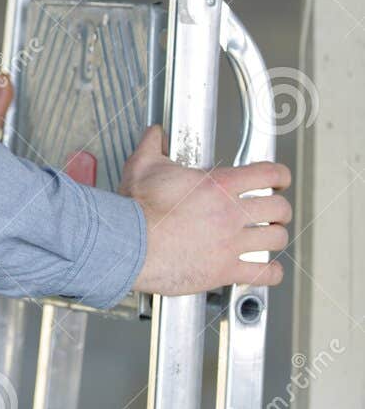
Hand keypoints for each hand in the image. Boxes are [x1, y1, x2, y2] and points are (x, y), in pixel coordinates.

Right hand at [121, 124, 290, 295]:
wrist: (128, 243)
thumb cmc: (135, 209)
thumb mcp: (143, 166)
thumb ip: (154, 146)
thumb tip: (155, 134)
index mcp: (218, 186)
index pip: (268, 174)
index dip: (280, 175)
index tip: (279, 179)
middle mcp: (230, 214)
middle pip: (279, 208)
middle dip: (280, 209)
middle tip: (276, 210)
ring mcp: (229, 243)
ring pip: (275, 239)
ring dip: (275, 237)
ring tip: (270, 236)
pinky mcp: (223, 270)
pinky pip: (262, 273)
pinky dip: (270, 272)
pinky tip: (267, 270)